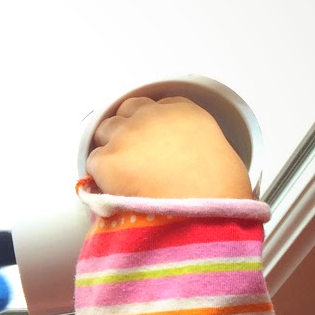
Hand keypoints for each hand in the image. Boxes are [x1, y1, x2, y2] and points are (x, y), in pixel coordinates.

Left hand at [85, 96, 253, 200]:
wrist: (204, 210)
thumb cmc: (220, 189)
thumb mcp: (218, 153)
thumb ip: (195, 144)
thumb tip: (183, 161)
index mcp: (184, 111)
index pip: (157, 105)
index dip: (153, 124)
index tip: (154, 140)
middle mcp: (151, 116)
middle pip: (128, 110)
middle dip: (128, 128)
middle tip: (134, 154)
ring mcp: (126, 135)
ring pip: (105, 130)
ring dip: (111, 147)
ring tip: (122, 172)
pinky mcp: (107, 159)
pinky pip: (93, 161)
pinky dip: (100, 174)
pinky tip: (114, 188)